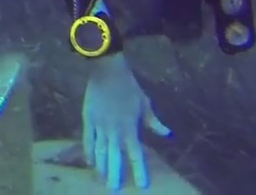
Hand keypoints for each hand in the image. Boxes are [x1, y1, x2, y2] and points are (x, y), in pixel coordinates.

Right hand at [82, 53, 171, 189]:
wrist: (107, 72)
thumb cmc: (129, 87)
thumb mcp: (145, 104)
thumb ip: (154, 122)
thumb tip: (168, 134)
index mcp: (130, 128)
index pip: (135, 154)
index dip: (139, 170)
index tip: (142, 185)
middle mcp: (114, 131)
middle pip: (114, 157)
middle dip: (115, 174)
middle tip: (114, 189)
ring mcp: (99, 126)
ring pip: (99, 151)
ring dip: (101, 166)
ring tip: (102, 179)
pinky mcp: (88, 120)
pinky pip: (88, 139)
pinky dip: (88, 151)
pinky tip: (90, 161)